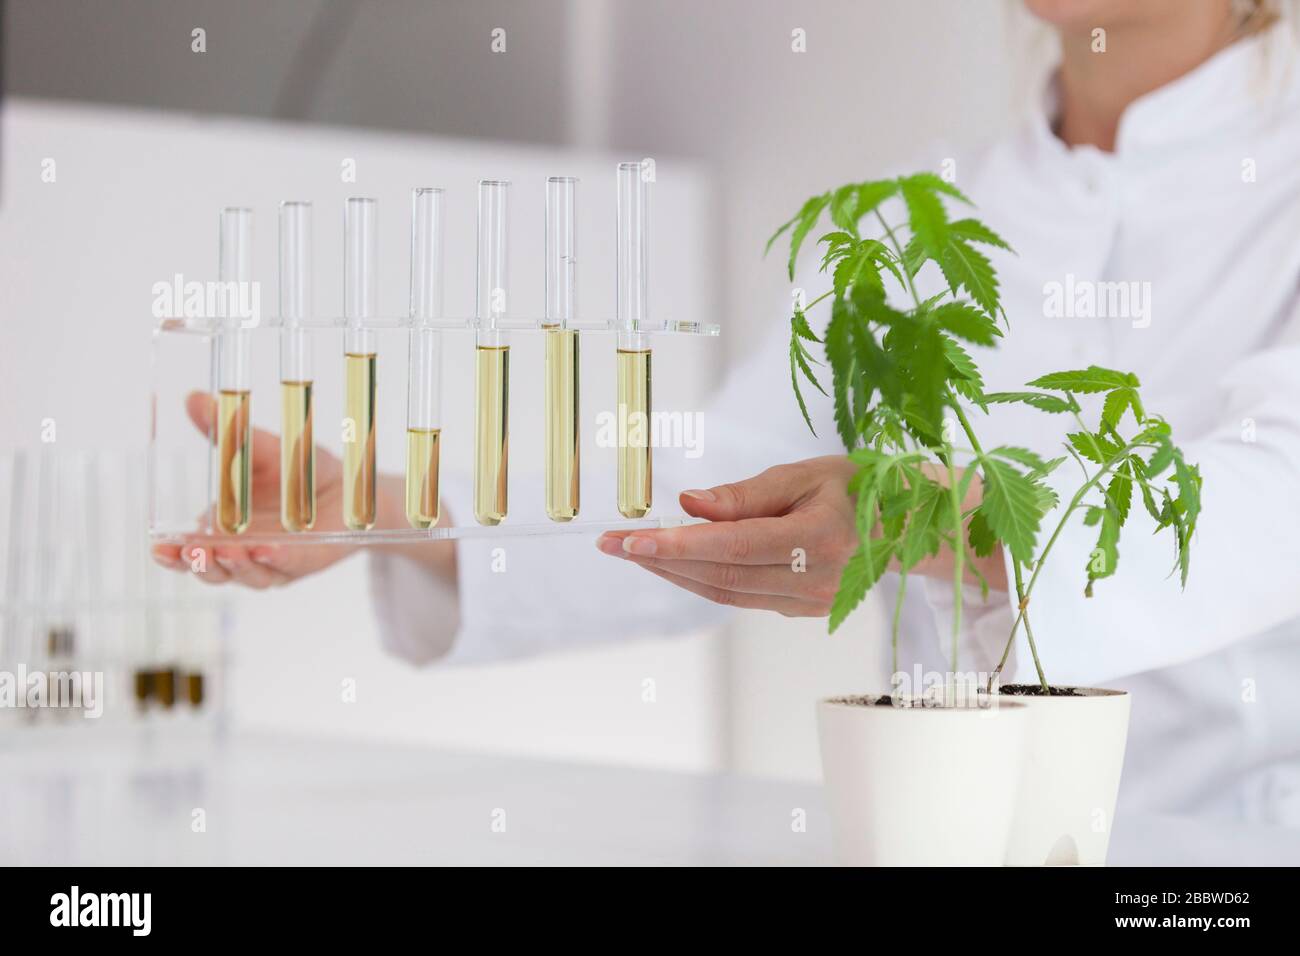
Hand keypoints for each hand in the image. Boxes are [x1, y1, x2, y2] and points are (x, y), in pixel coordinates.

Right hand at [151, 391, 375, 587]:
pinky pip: (289, 566)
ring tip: (231, 552)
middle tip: (192, 551)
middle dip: (201, 564)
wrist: (348, 485)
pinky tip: (270, 550)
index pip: (188, 550)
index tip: (157, 549)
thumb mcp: (259, 447)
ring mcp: (274, 563)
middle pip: (215, 571)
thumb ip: (226, 430)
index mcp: (222, 530)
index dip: (172, 555)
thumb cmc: (296, 471)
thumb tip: (193, 397)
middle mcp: (243, 552)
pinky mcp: (305, 563)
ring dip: (238, 566)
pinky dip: (278, 561)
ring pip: (249, 575)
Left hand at [595, 455, 1006, 616]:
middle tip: (611, 544)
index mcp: (817, 539)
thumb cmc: (862, 489)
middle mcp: (812, 579)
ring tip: (634, 553)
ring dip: (674, 574)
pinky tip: (677, 564)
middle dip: (659, 561)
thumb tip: (690, 504)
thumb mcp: (807, 474)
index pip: (731, 547)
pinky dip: (703, 581)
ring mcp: (807, 602)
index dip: (675, 546)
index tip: (629, 540)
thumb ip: (745, 494)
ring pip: (724, 593)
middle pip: (718, 575)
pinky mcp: (801, 610)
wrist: (913, 528)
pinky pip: (741, 598)